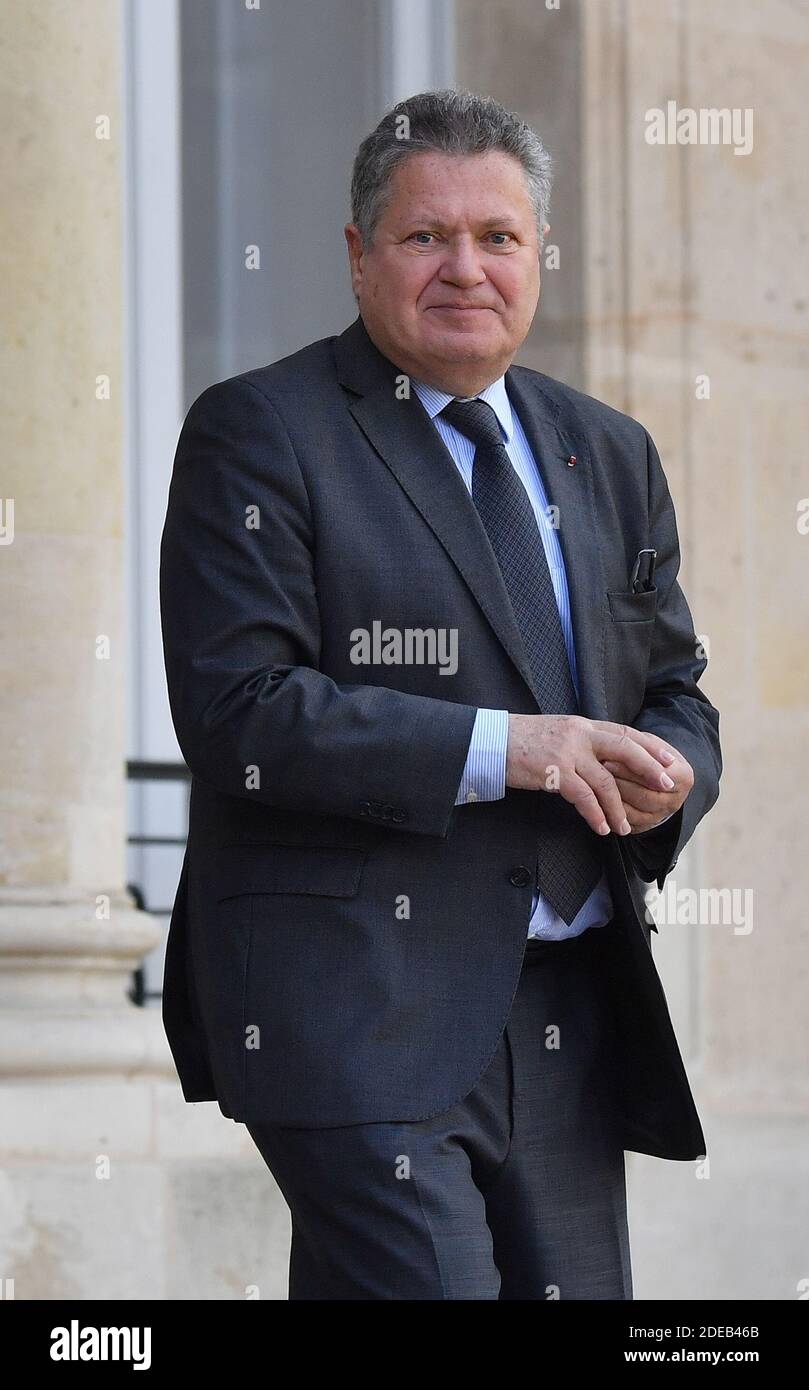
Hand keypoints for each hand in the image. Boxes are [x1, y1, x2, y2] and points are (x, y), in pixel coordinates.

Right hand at [505, 713, 677, 836]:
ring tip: (624, 828)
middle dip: (649, 768)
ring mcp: (567, 753)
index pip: (625, 733)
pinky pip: (582, 797)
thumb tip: (604, 761)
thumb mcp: (558, 734)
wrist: (491, 742)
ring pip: (605, 781)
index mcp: (583, 725)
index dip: (650, 747)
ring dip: (618, 808)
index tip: (670, 760)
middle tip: (665, 787)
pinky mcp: (553, 772)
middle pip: (625, 749)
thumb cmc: (523, 742)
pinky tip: (601, 827)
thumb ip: (583, 743)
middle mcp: (579, 735)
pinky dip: (595, 814)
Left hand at [602, 746, 693, 831]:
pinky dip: (611, 813)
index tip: (609, 758)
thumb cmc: (650, 754)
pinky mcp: (646, 826)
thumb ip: (641, 746)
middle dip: (619, 784)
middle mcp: (676, 800)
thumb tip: (624, 751)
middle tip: (597, 774)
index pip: (656, 774)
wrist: (655, 772)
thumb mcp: (649, 743)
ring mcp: (661, 816)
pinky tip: (597, 801)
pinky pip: (626, 823)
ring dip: (612, 800)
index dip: (631, 767)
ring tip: (595, 787)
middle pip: (645, 796)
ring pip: (635, 812)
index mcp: (683, 776)